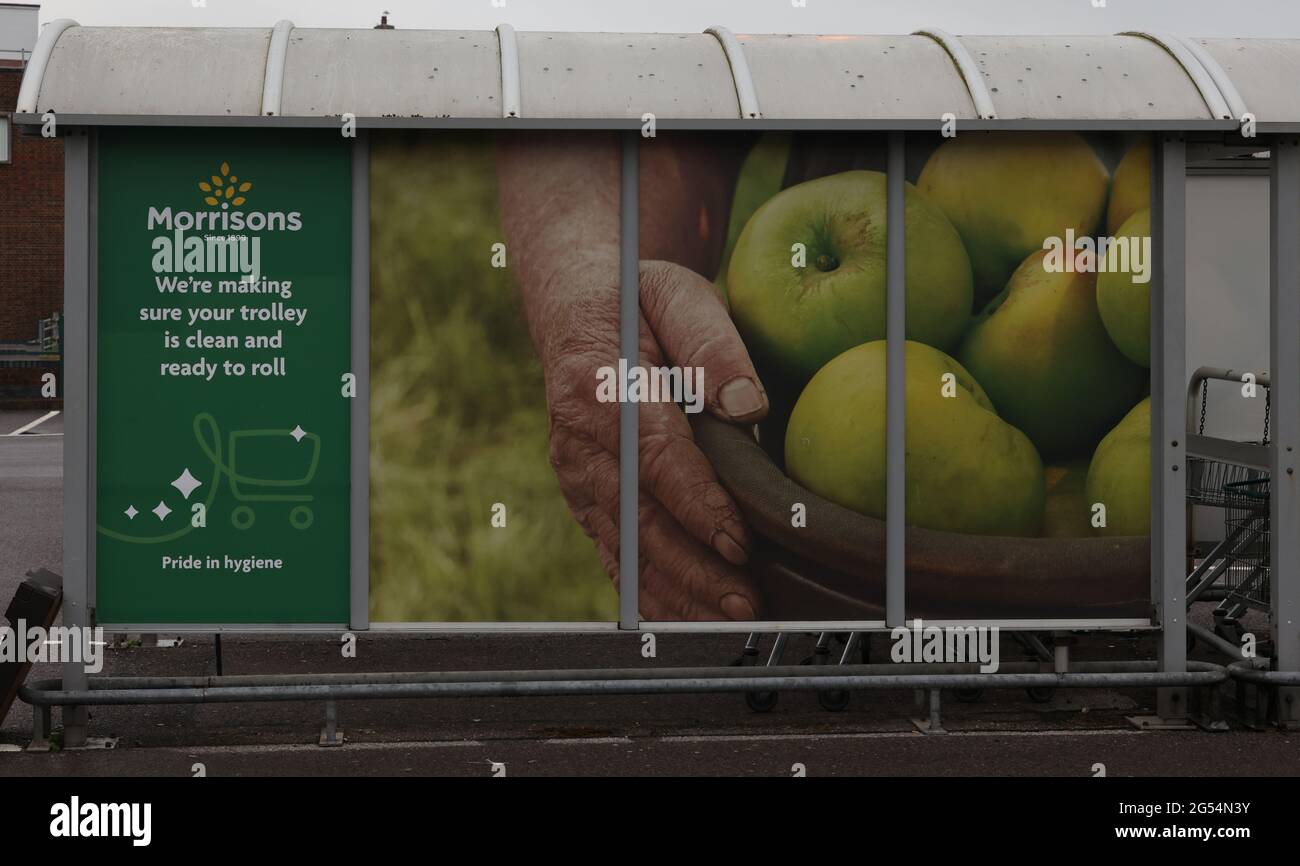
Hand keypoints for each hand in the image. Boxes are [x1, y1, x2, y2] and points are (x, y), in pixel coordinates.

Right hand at [538, 259, 768, 619]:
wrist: (578, 310)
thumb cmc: (640, 301)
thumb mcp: (677, 293)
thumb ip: (712, 343)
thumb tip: (747, 407)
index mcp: (597, 385)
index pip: (654, 456)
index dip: (696, 504)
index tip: (738, 541)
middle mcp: (576, 441)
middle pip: (639, 518)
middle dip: (693, 568)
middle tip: (745, 604)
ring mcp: (576, 477)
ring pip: (627, 548)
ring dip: (677, 593)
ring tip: (728, 624)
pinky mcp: (585, 500)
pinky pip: (616, 556)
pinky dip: (651, 594)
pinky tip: (687, 621)